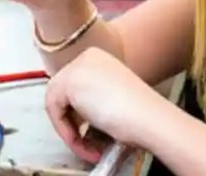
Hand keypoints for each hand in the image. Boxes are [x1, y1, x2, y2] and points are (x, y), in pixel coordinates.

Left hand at [45, 48, 164, 162]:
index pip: (74, 88)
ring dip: (71, 131)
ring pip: (56, 103)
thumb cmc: (141, 114)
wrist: (150, 118)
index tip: (88, 133)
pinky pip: (54, 111)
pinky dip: (67, 132)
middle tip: (87, 143)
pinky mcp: (69, 81)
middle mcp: (86, 56)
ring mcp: (76, 66)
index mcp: (98, 57)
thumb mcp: (112, 98)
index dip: (78, 115)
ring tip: (89, 148)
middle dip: (73, 123)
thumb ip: (92, 100)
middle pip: (63, 94)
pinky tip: (84, 145)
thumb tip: (79, 116)